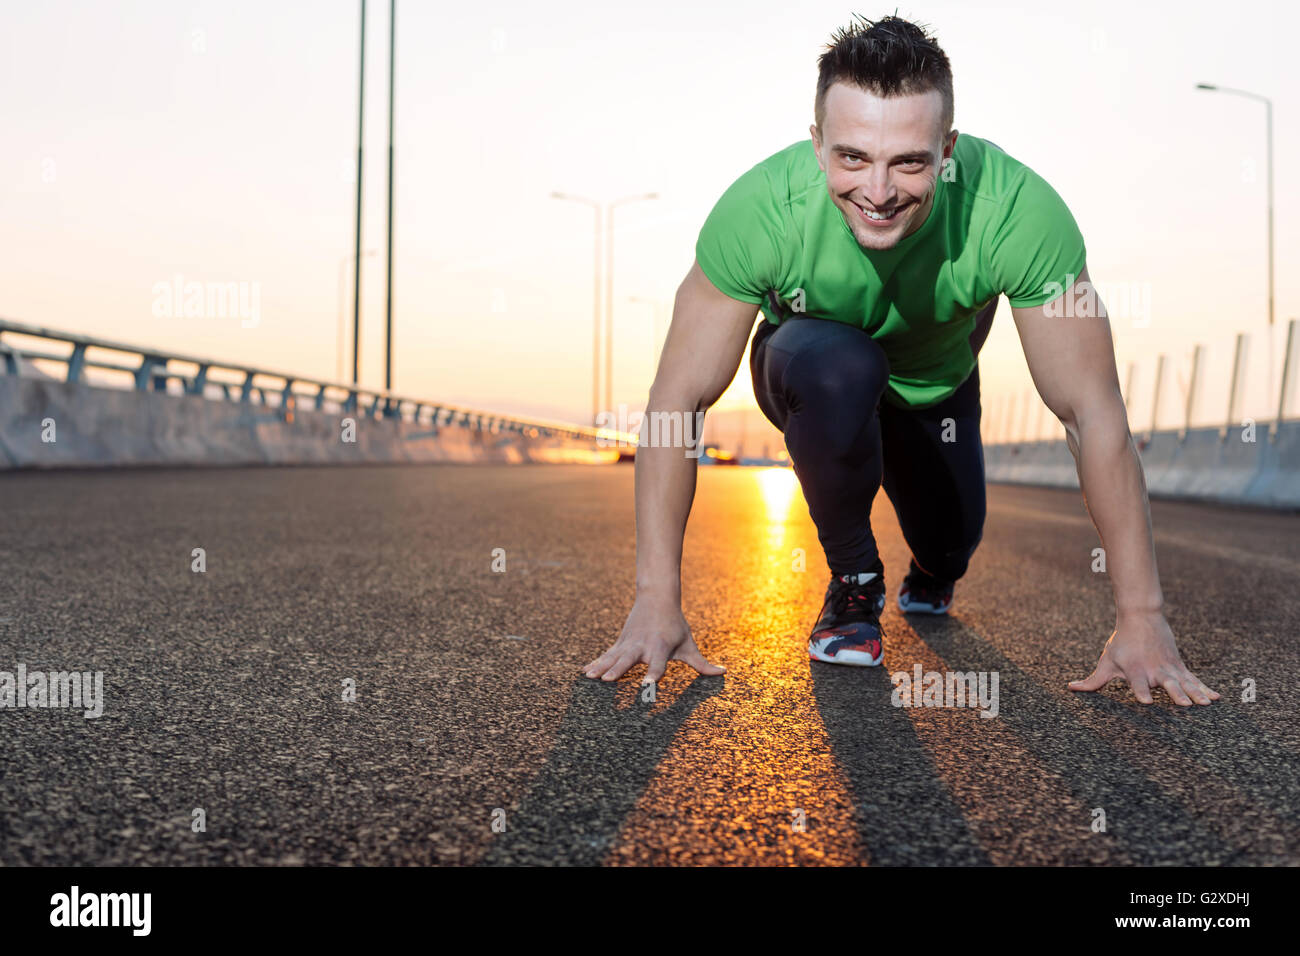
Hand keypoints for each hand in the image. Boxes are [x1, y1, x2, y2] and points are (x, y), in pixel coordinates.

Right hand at [583, 595, 725, 682]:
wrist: (656, 597)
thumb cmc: (675, 625)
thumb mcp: (688, 643)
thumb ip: (702, 663)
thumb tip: (723, 673)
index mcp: (660, 648)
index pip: (658, 664)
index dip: (653, 675)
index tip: (648, 685)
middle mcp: (642, 646)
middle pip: (629, 660)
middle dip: (618, 671)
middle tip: (607, 681)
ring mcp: (628, 644)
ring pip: (613, 657)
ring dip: (601, 667)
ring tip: (589, 678)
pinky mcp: (620, 643)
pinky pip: (606, 655)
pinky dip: (596, 663)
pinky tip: (584, 672)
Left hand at [1068, 610, 1219, 705]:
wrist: (1141, 616)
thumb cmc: (1121, 643)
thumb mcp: (1107, 661)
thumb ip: (1093, 680)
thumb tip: (1071, 688)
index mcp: (1135, 670)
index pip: (1136, 684)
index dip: (1141, 692)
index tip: (1147, 702)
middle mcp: (1154, 670)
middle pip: (1166, 684)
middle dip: (1176, 694)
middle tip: (1185, 705)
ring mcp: (1169, 668)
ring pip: (1184, 683)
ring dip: (1195, 693)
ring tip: (1205, 704)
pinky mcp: (1179, 666)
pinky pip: (1194, 679)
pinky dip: (1205, 688)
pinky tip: (1216, 698)